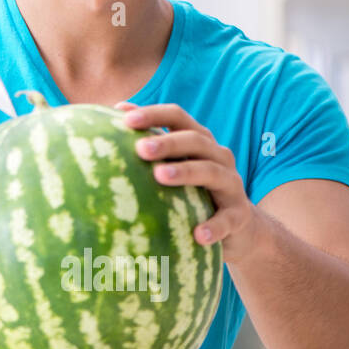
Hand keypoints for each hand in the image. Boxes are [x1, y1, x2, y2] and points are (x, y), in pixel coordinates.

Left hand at [113, 100, 261, 263]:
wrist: (238, 228)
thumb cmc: (192, 192)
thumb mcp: (173, 166)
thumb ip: (148, 145)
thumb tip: (109, 118)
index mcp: (199, 141)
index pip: (178, 117)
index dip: (153, 114)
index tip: (124, 119)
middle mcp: (218, 157)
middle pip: (195, 141)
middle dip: (167, 142)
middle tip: (140, 148)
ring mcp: (232, 185)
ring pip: (211, 172)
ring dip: (186, 172)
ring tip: (160, 176)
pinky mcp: (239, 215)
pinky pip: (228, 219)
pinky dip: (214, 226)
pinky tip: (197, 234)